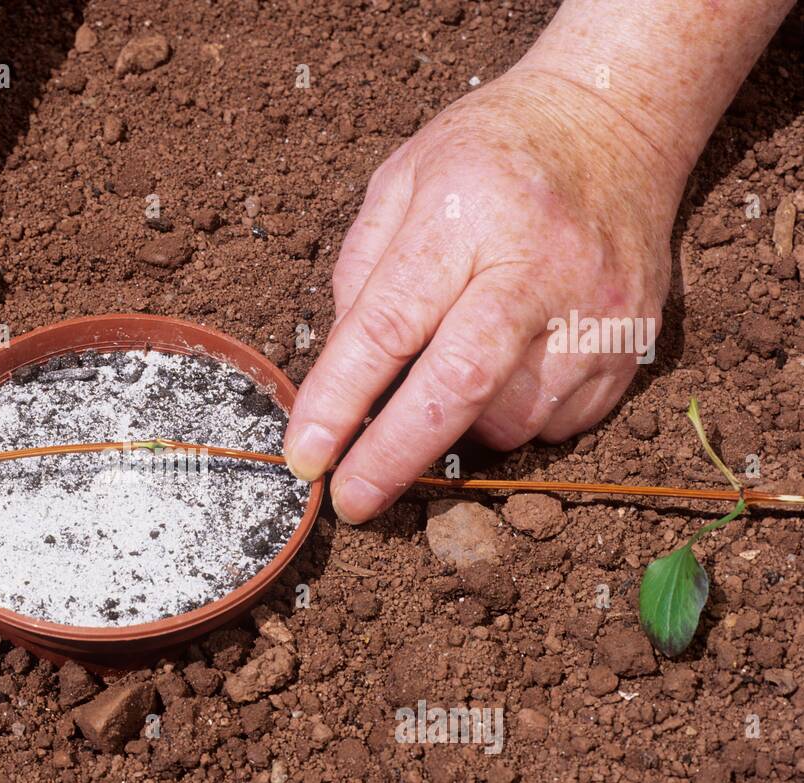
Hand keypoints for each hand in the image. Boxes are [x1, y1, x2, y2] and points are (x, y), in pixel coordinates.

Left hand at [284, 67, 685, 522]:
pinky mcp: (632, 346)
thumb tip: (337, 378)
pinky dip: (517, 421)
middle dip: (394, 457)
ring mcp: (595, 311)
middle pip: (459, 387)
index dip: (339, 401)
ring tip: (452, 375)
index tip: (305, 457)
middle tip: (352, 502)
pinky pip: (558, 425)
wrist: (613, 124)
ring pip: (510, 420)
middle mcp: (539, 266)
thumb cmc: (488, 153)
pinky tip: (510, 373)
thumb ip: (361, 274)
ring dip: (461, 428)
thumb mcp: (401, 179)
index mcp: (466, 216)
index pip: (388, 327)